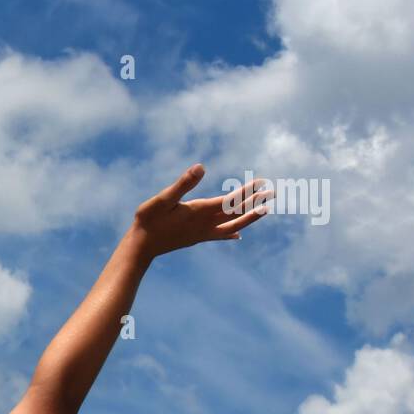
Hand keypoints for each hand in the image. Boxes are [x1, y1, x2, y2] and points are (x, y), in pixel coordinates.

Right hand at [128, 164, 271, 261]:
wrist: (141, 246)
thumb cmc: (149, 220)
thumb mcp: (163, 198)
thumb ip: (183, 184)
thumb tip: (201, 167)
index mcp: (200, 211)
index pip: (230, 201)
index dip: (247, 192)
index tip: (262, 182)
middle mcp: (205, 224)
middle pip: (236, 212)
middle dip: (255, 202)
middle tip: (273, 192)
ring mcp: (202, 233)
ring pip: (233, 225)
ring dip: (249, 217)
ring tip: (264, 210)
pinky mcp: (196, 238)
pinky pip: (220, 235)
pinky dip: (231, 233)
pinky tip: (238, 235)